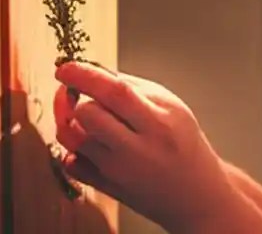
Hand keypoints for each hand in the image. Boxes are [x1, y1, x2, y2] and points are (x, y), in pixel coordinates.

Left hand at [53, 62, 239, 232]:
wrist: (196, 194)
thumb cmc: (183, 142)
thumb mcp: (171, 106)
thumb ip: (132, 86)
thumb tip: (92, 70)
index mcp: (158, 122)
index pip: (115, 93)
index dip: (85, 76)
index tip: (65, 67)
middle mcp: (137, 149)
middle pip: (88, 115)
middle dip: (77, 99)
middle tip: (76, 93)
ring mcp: (119, 172)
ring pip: (74, 139)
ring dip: (71, 122)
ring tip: (81, 116)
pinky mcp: (107, 189)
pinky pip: (71, 165)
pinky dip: (71, 151)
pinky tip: (87, 143)